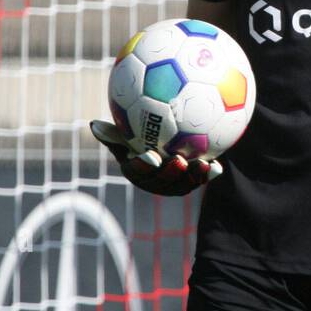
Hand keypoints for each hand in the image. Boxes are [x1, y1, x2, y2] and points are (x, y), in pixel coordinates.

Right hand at [89, 119, 221, 196]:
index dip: (144, 166)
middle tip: (179, 160)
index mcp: (135, 170)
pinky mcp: (189, 182)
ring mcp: (171, 184)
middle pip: (160, 182)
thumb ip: (111, 133)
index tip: (152, 156)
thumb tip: (92, 125)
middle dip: (170, 174)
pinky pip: (198, 180)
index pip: (136, 170)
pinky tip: (218, 167)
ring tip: (203, 165)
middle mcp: (152, 181)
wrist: (160, 143)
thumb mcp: (123, 134)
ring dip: (193, 177)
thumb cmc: (136, 135)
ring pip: (182, 185)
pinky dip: (208, 175)